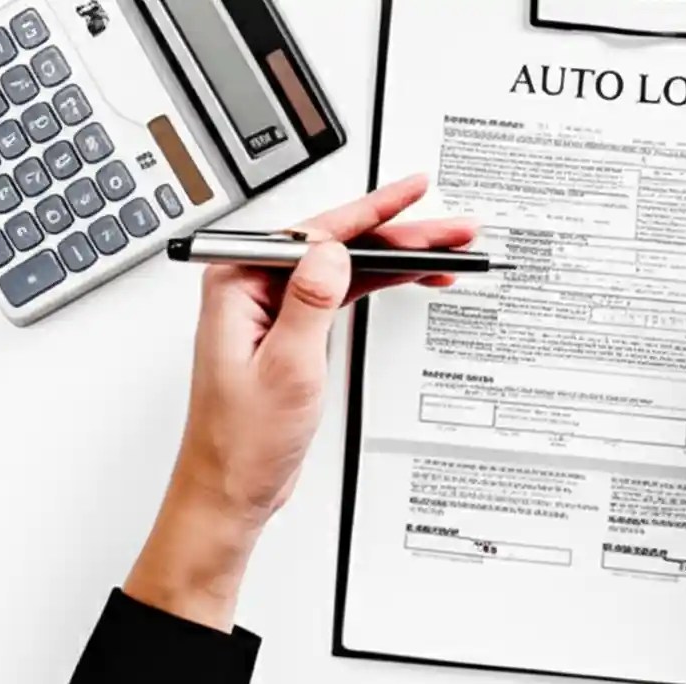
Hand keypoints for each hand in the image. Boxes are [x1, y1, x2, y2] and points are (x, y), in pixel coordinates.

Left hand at [125, 175, 476, 630]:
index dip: (375, 210)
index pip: (319, 232)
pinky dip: (383, 284)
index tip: (413, 193)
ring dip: (400, 258)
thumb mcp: (284, 369)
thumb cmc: (241, 441)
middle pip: (341, 244)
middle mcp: (254, 287)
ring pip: (350, 266)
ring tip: (449, 251)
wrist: (231, 489)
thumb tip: (331, 251)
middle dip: (402, 234)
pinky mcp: (293, 329)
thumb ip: (309, 304)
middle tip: (454, 230)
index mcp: (238, 284)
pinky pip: (346, 292)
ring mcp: (275, 308)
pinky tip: (413, 278)